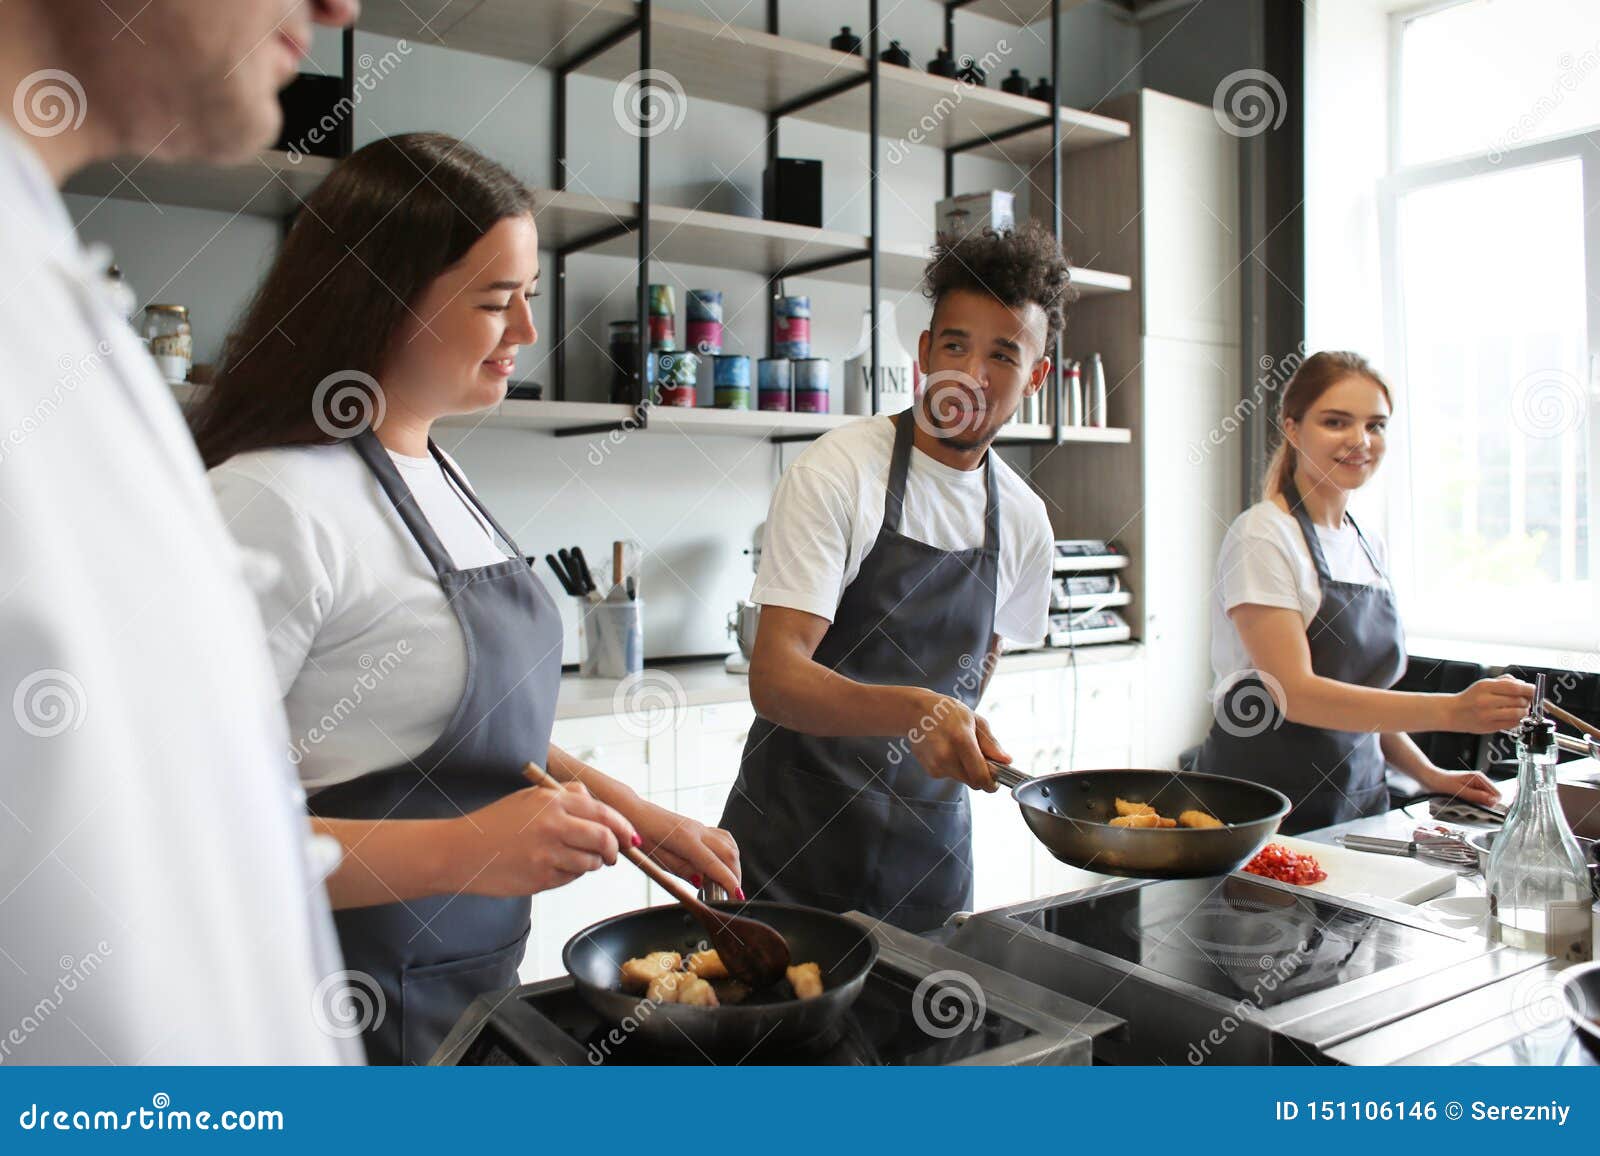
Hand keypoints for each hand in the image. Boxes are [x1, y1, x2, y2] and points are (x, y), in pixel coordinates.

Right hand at [446, 782, 636, 897]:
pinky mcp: (541, 877)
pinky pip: (570, 878)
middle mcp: (553, 824)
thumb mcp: (530, 799)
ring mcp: (547, 853)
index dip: (623, 828)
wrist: (459, 851)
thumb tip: (596, 803)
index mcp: (552, 801)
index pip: (604, 813)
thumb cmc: (494, 825)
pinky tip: (551, 867)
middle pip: (605, 839)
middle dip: (615, 851)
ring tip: (572, 859)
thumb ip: (566, 797)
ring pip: (591, 862)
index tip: (630, 838)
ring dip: (591, 864)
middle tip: (613, 855)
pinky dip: (569, 875)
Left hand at [633, 798, 742, 897]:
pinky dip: (728, 853)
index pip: (714, 863)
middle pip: (729, 852)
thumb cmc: (638, 835)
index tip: (737, 895)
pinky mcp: (697, 826)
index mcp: (685, 839)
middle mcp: (696, 830)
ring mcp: (698, 826)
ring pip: (729, 843)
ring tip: (728, 882)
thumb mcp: (655, 859)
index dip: (728, 881)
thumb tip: (701, 882)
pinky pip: (722, 837)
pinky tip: (720, 864)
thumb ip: (680, 869)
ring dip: (734, 863)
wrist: (631, 812)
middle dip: (735, 875)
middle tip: (733, 894)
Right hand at [905, 690, 1007, 791]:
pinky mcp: (930, 770)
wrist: (916, 712)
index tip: (996, 781)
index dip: (992, 783)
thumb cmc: (948, 713)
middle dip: (980, 775)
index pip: (980, 776)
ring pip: (962, 780)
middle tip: (979, 758)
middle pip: (973, 782)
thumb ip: (991, 743)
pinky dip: (954, 768)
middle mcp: (946, 755)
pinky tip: (947, 751)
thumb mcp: (975, 720)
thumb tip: (1006, 761)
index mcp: (961, 740)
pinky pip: (951, 776)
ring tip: (959, 749)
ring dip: (967, 771)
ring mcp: (936, 764)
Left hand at [1418, 766, 1502, 809]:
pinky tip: (1463, 806)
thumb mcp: (1459, 791)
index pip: (1497, 795)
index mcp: (1479, 778)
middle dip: (1485, 806)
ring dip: (1478, 806)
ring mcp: (1475, 786)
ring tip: (1465, 807)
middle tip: (1471, 809)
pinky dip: (1472, 805)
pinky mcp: (1470, 791)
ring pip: (1485, 801)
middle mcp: (1479, 782)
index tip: (1483, 811)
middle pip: (1492, 799)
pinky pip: (1477, 801)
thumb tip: (1493, 801)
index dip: (1492, 804)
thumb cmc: (1441, 783)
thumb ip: (1476, 796)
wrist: (1429, 778)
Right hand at [1446, 676, 1533, 732]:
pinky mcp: (1490, 727)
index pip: (1514, 687)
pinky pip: (1513, 724)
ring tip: (1520, 709)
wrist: (1454, 713)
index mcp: (1485, 687)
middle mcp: (1486, 701)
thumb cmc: (1471, 698)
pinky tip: (1513, 716)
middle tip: (1525, 700)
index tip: (1533, 690)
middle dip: (1527, 701)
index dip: (1528, 689)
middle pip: (1519, 701)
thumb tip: (1524, 684)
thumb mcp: (1484, 683)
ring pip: (1518, 713)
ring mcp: (1488, 715)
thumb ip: (1505, 681)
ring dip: (1524, 711)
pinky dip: (1518, 720)